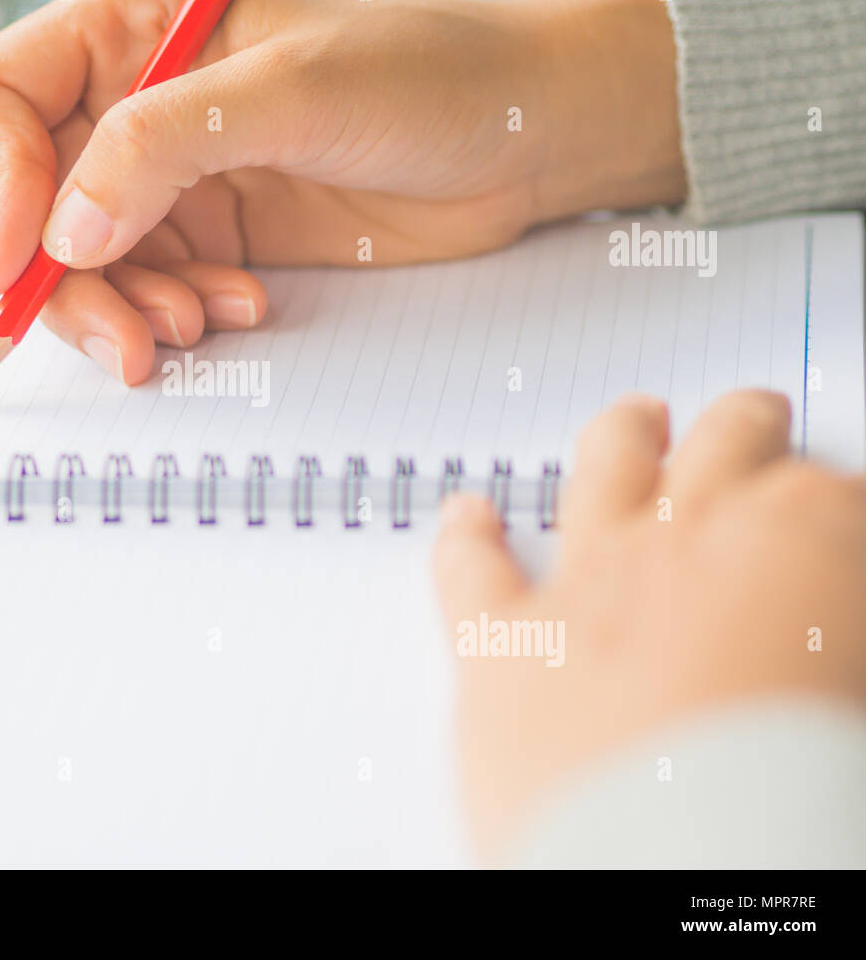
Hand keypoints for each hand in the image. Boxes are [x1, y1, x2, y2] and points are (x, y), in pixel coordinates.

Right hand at [0, 0, 683, 381]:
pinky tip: (241, 308)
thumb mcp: (294, 91)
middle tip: (125, 339)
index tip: (20, 262)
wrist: (520, 138)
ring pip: (85, 263)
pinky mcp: (212, 234)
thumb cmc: (429, 75)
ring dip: (125, 310)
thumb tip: (63, 232)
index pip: (0, 100)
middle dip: (66, 281)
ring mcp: (172, 175)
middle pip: (33, 203)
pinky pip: (151, 290)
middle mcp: (136, 102)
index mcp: (133, 26)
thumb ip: (166, 146)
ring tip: (196, 325)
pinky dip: (176, 316)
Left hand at [434, 390, 865, 859]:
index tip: (842, 528)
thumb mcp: (857, 698)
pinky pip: (471, 571)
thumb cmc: (803, 806)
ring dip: (623, 437)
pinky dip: (466, 538)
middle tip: (756, 421)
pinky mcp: (502, 645)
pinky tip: (465, 513)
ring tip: (634, 418)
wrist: (677, 875)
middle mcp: (689, 544)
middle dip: (746, 427)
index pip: (830, 494)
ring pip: (605, 472)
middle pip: (724, 447)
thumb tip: (823, 636)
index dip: (839, 510)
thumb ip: (834, 644)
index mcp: (802, 547)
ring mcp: (589, 583)